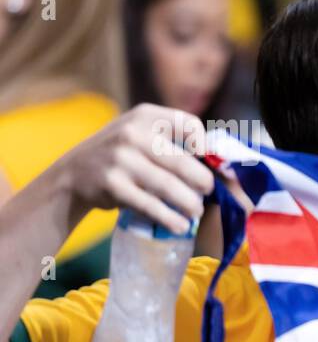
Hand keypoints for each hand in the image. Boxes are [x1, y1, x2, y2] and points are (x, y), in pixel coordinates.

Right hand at [56, 103, 213, 234]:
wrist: (73, 173)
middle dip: (203, 183)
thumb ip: (173, 142)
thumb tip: (219, 163)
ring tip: (196, 211)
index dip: (205, 146)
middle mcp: (133, 133)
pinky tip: (180, 225)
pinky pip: (151, 205)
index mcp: (145, 116)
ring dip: (190, 203)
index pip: (189, 125)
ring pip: (170, 186)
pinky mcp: (113, 185)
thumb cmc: (121, 155)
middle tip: (208, 193)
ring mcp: (121, 159)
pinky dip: (170, 218)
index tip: (209, 163)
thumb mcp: (141, 133)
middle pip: (184, 162)